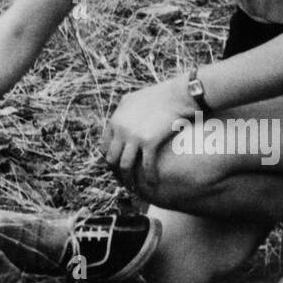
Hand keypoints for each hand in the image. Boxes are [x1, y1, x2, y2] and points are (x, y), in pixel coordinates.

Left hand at [102, 78, 193, 200]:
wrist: (178, 94)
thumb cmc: (161, 96)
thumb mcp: (134, 100)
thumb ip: (124, 113)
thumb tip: (121, 124)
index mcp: (116, 119)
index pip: (105, 145)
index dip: (111, 158)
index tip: (118, 167)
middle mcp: (121, 128)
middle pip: (112, 158)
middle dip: (116, 172)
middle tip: (124, 181)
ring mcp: (134, 135)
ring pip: (125, 165)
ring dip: (129, 180)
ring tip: (135, 188)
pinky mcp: (149, 141)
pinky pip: (146, 165)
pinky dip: (149, 176)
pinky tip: (153, 182)